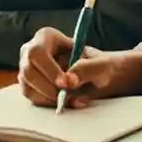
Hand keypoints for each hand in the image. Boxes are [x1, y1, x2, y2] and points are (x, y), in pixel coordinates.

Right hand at [17, 27, 141, 107]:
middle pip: (27, 68)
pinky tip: (66, 103)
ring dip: (48, 97)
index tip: (66, 83)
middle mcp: (35, 50)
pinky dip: (46, 103)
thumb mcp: (106, 66)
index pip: (37, 49)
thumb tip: (69, 81)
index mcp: (50, 37)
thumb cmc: (113, 67)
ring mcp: (31, 69)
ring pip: (26, 84)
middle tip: (68, 99)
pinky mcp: (33, 86)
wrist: (115, 78)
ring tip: (74, 101)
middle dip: (47, 85)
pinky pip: (30, 97)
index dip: (48, 67)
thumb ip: (87, 69)